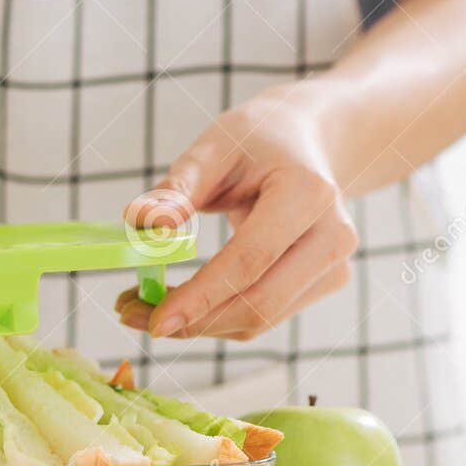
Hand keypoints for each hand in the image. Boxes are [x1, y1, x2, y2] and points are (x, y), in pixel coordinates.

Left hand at [116, 92, 357, 340]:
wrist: (307, 143)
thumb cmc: (257, 141)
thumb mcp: (214, 147)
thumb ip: (178, 186)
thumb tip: (143, 223)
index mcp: (308, 193)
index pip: (251, 260)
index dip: (202, 296)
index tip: (154, 320)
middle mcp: (332, 236)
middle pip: (259, 303)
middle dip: (193, 320)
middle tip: (131, 314)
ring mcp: (334, 266)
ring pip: (259, 320)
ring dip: (199, 324)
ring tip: (143, 306)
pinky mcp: (324, 284)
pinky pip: (263, 316)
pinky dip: (216, 318)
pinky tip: (182, 302)